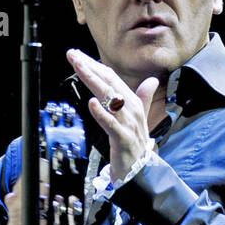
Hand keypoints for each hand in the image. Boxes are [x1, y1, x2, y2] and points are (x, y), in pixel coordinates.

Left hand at [67, 49, 158, 182]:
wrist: (140, 170)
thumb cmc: (135, 143)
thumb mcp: (139, 118)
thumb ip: (143, 97)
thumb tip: (152, 81)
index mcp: (133, 102)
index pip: (112, 77)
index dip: (95, 64)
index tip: (77, 55)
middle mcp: (131, 109)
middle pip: (109, 83)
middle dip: (89, 67)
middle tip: (73, 55)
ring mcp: (128, 123)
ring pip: (109, 98)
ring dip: (93, 81)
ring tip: (80, 69)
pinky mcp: (123, 139)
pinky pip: (111, 124)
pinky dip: (101, 113)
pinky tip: (92, 103)